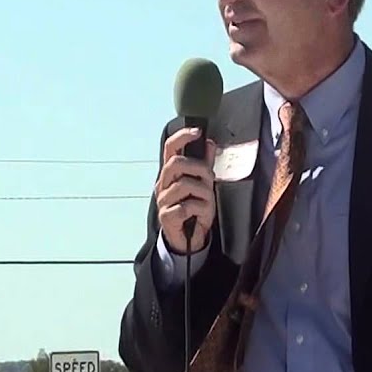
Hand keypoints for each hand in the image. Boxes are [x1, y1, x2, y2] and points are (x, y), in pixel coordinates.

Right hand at [155, 127, 217, 254]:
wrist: (188, 239)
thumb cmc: (194, 209)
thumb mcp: (203, 185)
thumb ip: (204, 164)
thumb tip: (208, 143)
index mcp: (170, 174)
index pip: (169, 149)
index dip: (182, 137)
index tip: (197, 131)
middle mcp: (162, 185)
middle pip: (175, 163)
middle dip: (198, 167)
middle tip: (209, 178)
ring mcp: (162, 200)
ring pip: (185, 185)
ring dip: (203, 192)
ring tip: (206, 201)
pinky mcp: (166, 216)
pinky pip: (186, 206)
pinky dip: (200, 209)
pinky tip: (200, 214)